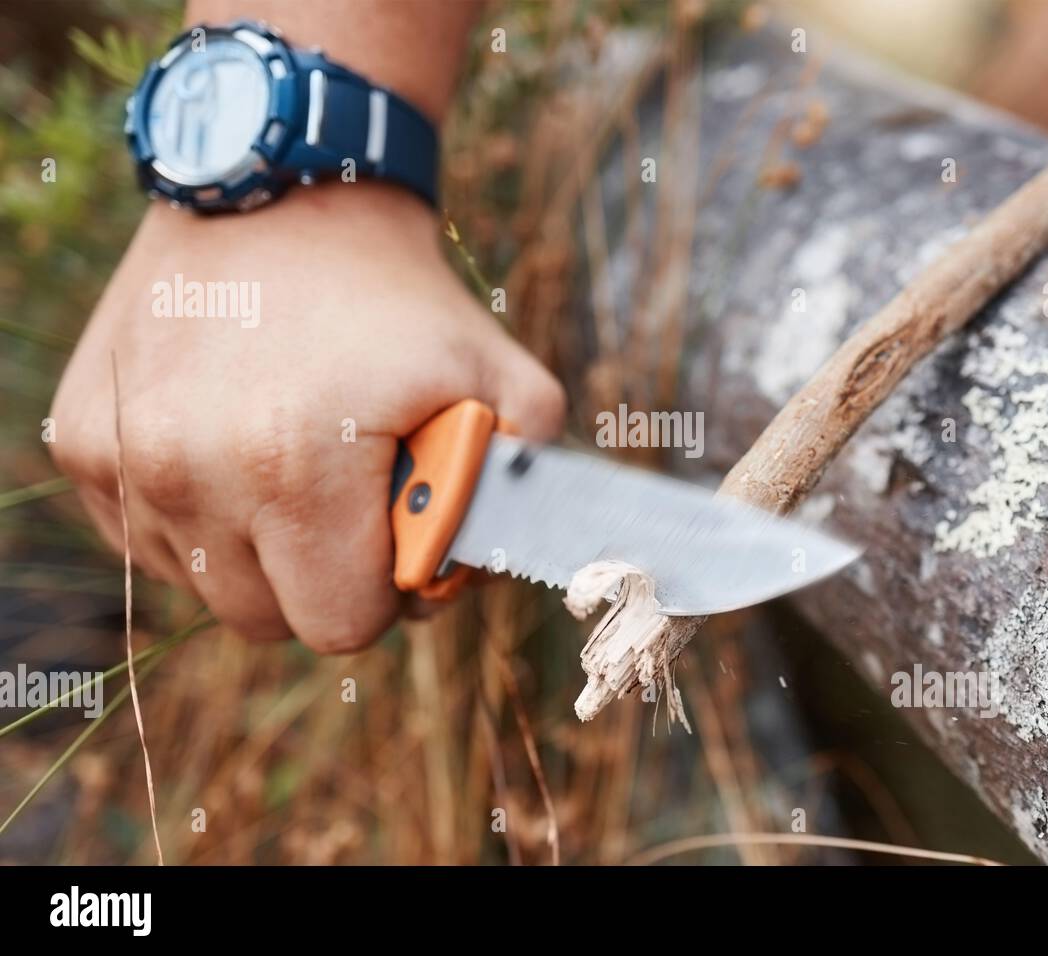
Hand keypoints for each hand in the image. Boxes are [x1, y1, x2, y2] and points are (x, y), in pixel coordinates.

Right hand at [49, 183, 564, 651]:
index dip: (385, 593)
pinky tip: (229, 445)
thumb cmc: (396, 295)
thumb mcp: (494, 368)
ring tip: (289, 463)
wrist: (278, 193)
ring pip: (204, 586)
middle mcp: (191, 474)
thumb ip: (523, 476)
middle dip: (322, 577)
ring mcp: (126, 460)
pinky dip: (196, 516)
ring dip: (255, 551)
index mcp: (296, 469)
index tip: (396, 535)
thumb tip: (504, 559)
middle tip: (347, 503)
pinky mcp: (82, 442)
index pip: (341, 624)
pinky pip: (148, 540)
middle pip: (269, 619)